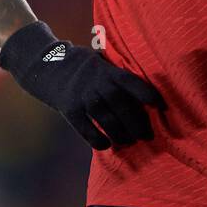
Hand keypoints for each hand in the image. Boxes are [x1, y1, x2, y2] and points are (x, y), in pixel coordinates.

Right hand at [0, 21, 165, 149]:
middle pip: (120, 104)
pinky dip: (97, 139)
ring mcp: (81, 96)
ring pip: (105, 118)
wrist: (44, 65)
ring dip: (120, 133)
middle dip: (137, 121)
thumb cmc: (80, 66)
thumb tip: (143, 90)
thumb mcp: (98, 61)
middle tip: (148, 135)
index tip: (162, 105)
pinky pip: (85, 128)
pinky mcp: (68, 108)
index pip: (130, 81)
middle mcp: (95, 82)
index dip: (146, 93)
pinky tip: (106, 145)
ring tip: (130, 142)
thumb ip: (116, 73)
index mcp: (106, 69)